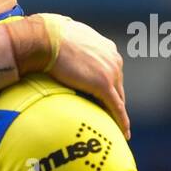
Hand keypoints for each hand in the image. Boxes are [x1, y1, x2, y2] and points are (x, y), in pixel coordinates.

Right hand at [39, 14, 129, 139]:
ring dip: (116, 113)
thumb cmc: (49, 36)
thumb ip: (70, 46)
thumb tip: (57, 47)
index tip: (106, 97)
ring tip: (116, 129)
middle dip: (115, 100)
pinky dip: (121, 121)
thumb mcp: (65, 38)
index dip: (109, 86)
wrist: (46, 39)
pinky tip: (124, 133)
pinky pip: (116, 107)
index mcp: (106, 48)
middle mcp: (113, 59)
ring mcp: (110, 72)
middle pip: (117, 86)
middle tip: (110, 116)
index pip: (110, 71)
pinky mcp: (103, 85)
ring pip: (117, 98)